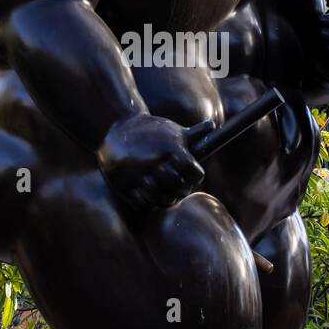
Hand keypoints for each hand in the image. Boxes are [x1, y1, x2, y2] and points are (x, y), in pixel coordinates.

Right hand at [97, 113, 212, 212]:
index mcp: (172, 149)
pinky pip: (142, 203)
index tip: (192, 176)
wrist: (115, 127)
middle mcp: (157, 162)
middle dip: (182, 189)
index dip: (196, 176)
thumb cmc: (150, 130)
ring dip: (166, 199)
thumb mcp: (173, 130)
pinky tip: (150, 195)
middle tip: (181, 188)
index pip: (195, 173)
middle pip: (179, 187)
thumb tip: (213, 125)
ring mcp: (140, 174)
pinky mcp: (125, 184)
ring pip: (161, 198)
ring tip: (167, 195)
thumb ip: (195, 132)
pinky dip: (148, 203)